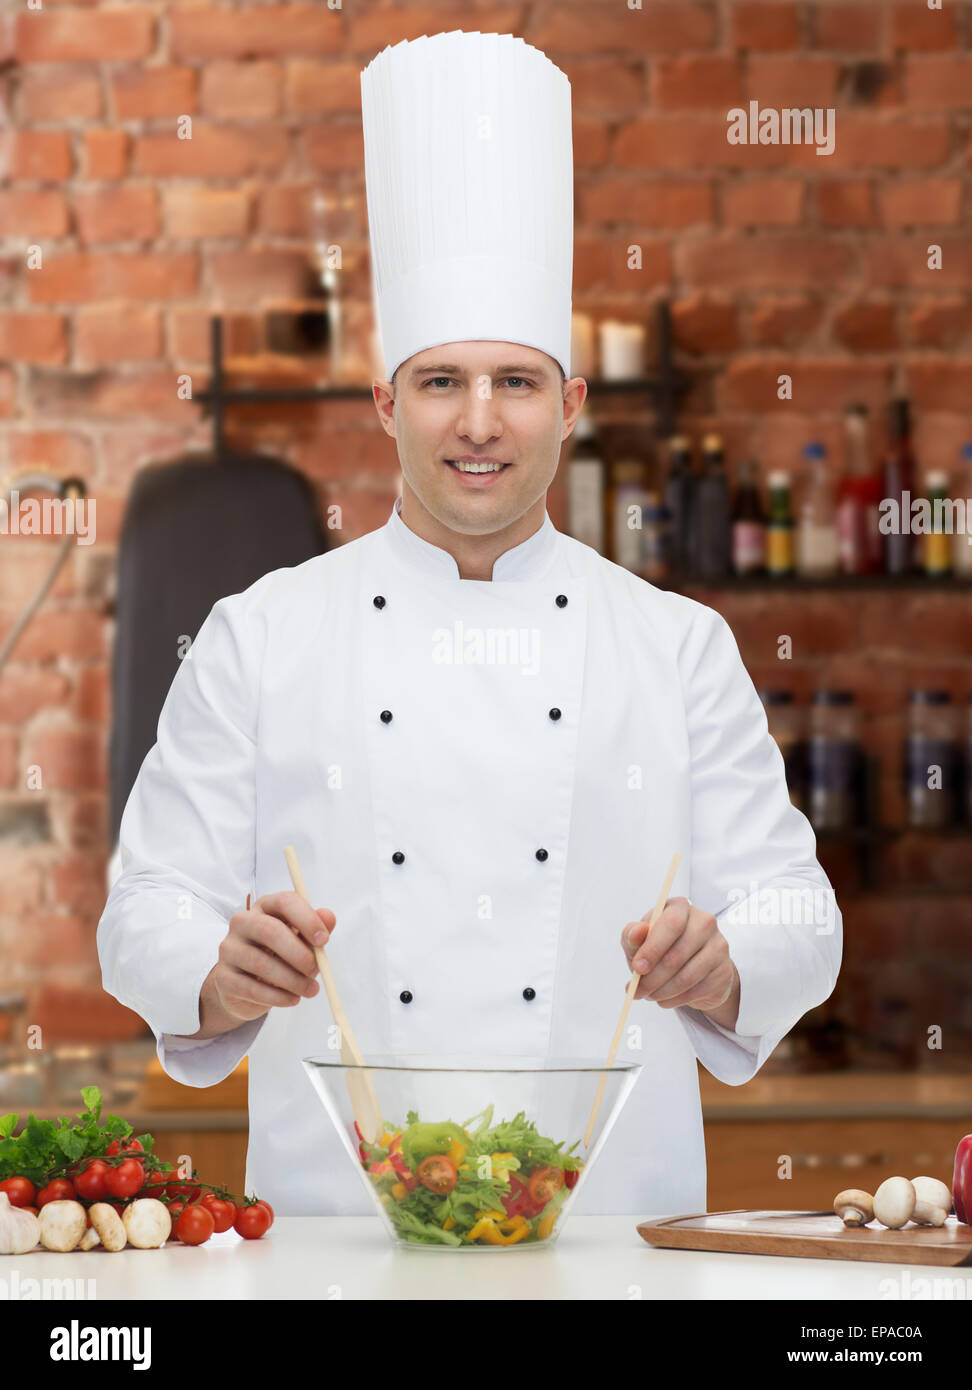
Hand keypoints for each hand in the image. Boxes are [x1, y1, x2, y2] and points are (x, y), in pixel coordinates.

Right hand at [194, 891, 335, 1036]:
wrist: (247, 986)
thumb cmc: (281, 956)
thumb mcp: (302, 940)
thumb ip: (316, 928)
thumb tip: (329, 916)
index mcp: (265, 907)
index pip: (284, 902)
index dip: (307, 919)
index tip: (324, 940)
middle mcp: (242, 922)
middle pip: (269, 930)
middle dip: (298, 953)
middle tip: (315, 970)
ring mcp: (229, 949)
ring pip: (261, 963)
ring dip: (292, 980)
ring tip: (310, 990)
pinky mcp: (223, 977)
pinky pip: (251, 988)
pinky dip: (277, 997)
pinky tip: (293, 999)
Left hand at [620, 896, 738, 1021]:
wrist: (691, 967)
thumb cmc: (660, 947)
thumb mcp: (640, 940)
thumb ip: (633, 935)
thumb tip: (637, 932)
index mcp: (681, 907)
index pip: (671, 923)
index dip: (653, 947)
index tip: (637, 968)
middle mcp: (705, 922)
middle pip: (678, 954)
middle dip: (653, 978)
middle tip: (638, 990)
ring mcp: (719, 946)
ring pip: (687, 976)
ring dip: (662, 992)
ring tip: (650, 995)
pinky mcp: (724, 971)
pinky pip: (697, 990)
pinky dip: (676, 999)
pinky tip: (665, 999)